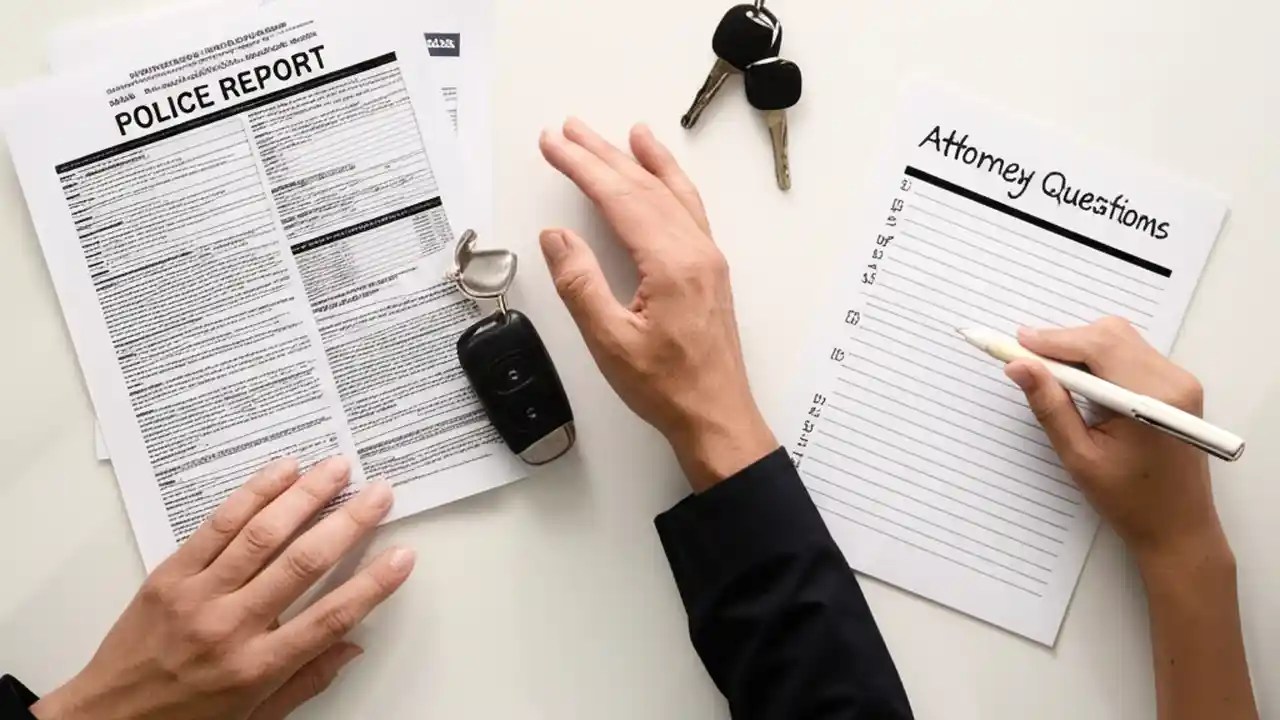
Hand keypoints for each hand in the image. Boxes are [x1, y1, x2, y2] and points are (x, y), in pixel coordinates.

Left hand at [32, 458, 415, 719]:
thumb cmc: (182, 719)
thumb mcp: (256, 716)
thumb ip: (308, 678)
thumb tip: (353, 643)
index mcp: (257, 668)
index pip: (330, 617)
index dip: (373, 584)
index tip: (403, 556)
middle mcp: (230, 628)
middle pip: (303, 563)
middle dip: (349, 522)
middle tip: (379, 493)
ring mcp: (198, 597)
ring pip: (261, 534)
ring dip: (305, 495)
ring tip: (337, 468)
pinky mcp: (170, 575)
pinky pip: (217, 525)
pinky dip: (253, 494)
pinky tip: (280, 473)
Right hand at [538, 119, 775, 490]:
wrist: (716, 417)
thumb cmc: (668, 387)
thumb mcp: (609, 341)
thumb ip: (580, 283)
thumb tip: (557, 237)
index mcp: (671, 263)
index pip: (619, 198)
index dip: (582, 167)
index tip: (553, 144)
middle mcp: (695, 251)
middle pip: (644, 186)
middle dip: (603, 154)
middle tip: (569, 130)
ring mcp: (707, 259)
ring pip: (671, 193)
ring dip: (641, 161)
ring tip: (623, 134)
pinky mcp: (710, 271)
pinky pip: (689, 209)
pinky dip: (672, 183)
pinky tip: (663, 177)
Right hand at [1004, 318, 1228, 570]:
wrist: (1179, 528)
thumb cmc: (1130, 501)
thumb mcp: (1079, 456)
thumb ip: (1049, 406)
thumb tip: (1019, 367)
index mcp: (1153, 398)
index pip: (1097, 346)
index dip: (1053, 339)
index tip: (1015, 343)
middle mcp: (1174, 380)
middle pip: (1110, 335)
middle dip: (1065, 341)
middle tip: (1028, 360)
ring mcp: (1180, 381)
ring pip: (1121, 339)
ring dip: (1081, 348)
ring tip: (1051, 374)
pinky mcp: (1177, 387)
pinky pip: (1132, 354)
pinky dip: (1100, 358)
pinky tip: (1081, 382)